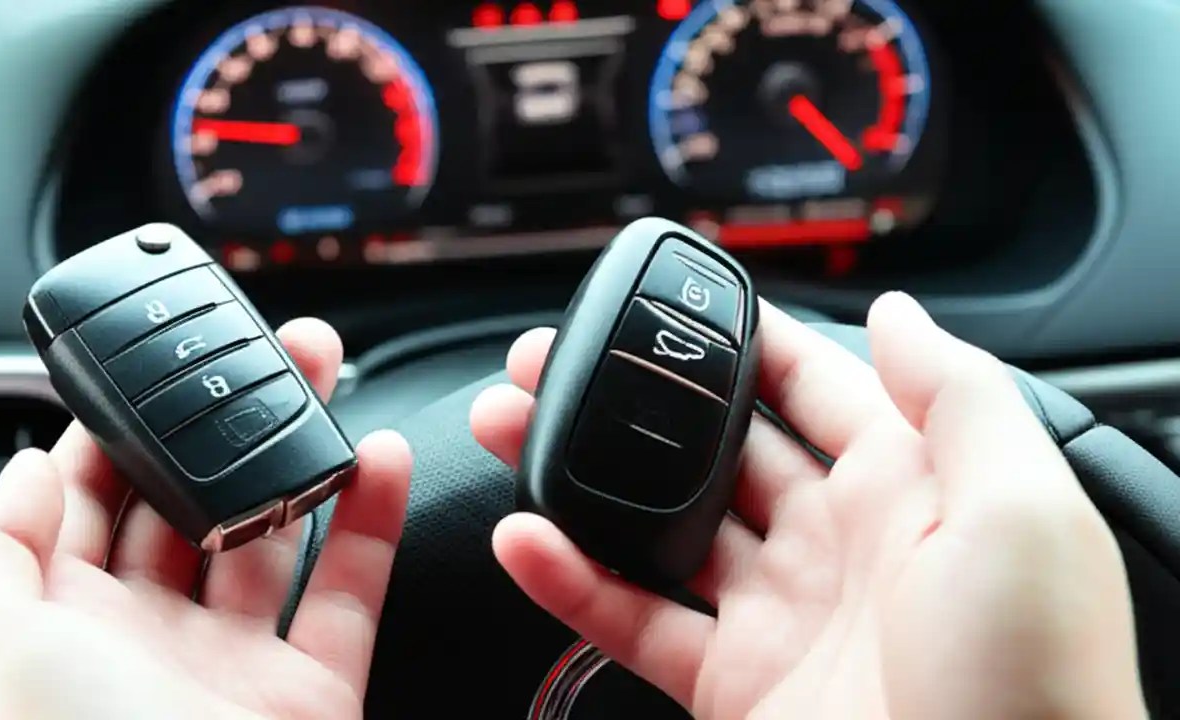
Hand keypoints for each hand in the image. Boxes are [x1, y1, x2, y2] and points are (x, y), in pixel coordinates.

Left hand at [0, 319, 410, 719]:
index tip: (155, 365)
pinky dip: (376, 523)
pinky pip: (352, 593)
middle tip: (257, 354)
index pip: (82, 504)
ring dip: (303, 453)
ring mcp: (232, 668)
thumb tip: (30, 468)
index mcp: (55, 631)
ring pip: (275, 537)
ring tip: (324, 379)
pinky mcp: (312, 692)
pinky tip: (382, 461)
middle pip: (188, 505)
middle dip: (222, 425)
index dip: (117, 429)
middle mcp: (143, 643)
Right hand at [470, 293, 1146, 718]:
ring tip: (511, 430)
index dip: (742, 341)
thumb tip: (897, 313)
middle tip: (560, 365)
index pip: (813, 385)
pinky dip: (571, 582)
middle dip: (637, 401)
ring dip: (581, 480)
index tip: (667, 306)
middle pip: (713, 449)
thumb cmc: (1035, 685)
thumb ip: (958, 400)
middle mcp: (837, 544)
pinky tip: (526, 542)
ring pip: (660, 528)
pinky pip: (636, 622)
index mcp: (908, 488)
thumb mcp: (1022, 515)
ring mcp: (779, 617)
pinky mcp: (734, 687)